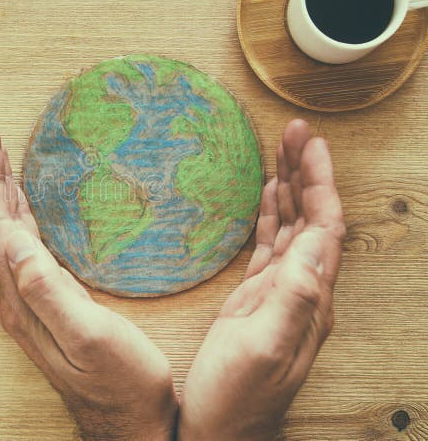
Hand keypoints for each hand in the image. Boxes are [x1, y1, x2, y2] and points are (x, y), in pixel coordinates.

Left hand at [0, 120, 177, 440]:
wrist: (130, 425)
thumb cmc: (122, 385)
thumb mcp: (91, 337)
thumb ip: (49, 291)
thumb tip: (13, 243)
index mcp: (22, 296)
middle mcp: (15, 296)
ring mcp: (27, 301)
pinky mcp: (43, 304)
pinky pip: (18, 246)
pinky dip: (14, 214)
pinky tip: (22, 204)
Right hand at [178, 119, 345, 439]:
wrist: (219, 430)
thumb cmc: (236, 396)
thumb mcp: (264, 346)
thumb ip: (294, 295)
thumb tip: (317, 241)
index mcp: (309, 298)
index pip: (325, 226)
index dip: (319, 182)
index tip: (308, 144)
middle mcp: (302, 291)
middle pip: (312, 219)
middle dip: (305, 172)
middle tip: (293, 132)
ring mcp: (279, 294)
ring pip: (292, 227)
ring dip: (289, 188)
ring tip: (281, 150)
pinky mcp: (256, 299)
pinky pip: (270, 246)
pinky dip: (269, 215)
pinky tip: (266, 196)